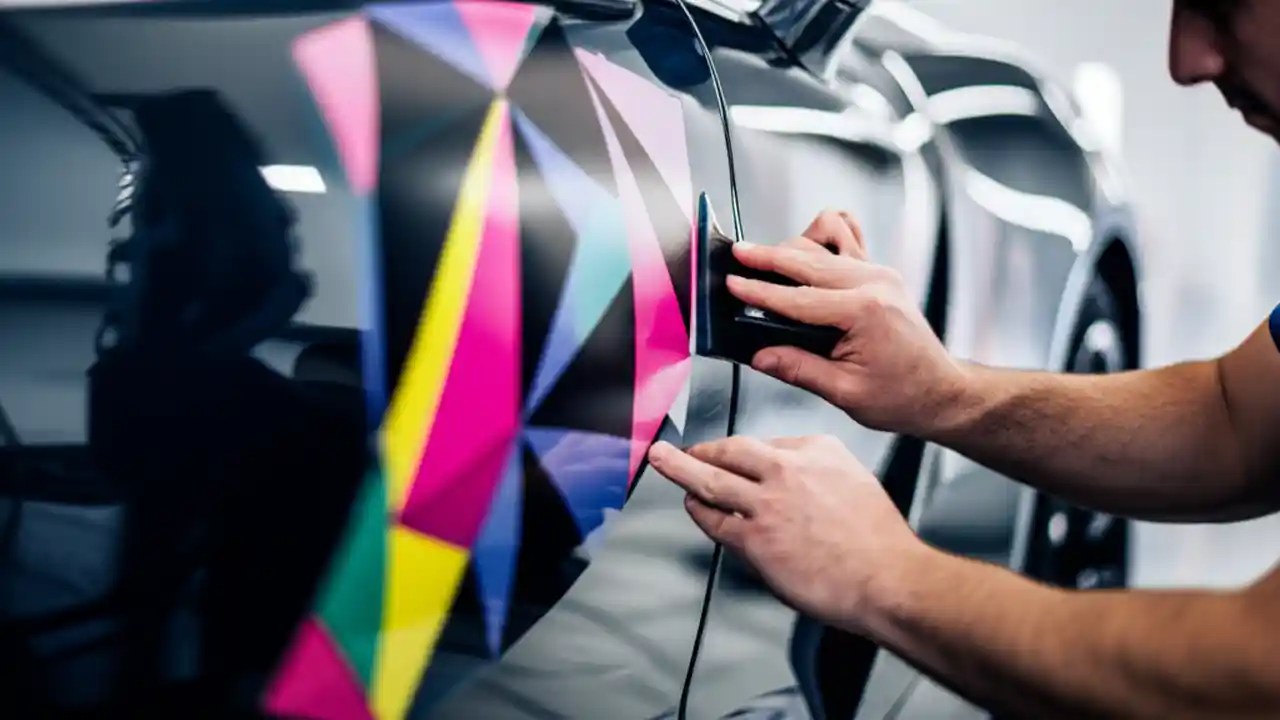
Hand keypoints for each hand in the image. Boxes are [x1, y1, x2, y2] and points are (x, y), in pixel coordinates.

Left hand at [648, 435, 919, 629]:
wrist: (887, 577)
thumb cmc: (876, 541)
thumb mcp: (853, 482)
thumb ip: (817, 474)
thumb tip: (788, 481)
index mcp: (817, 450)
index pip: (768, 443)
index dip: (747, 456)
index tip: (736, 459)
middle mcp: (789, 469)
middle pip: (731, 450)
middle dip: (703, 449)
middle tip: (683, 449)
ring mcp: (768, 502)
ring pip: (710, 478)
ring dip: (679, 467)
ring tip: (661, 459)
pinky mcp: (755, 537)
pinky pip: (714, 519)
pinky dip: (697, 510)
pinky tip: (691, 506)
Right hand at [730, 210, 969, 437]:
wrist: (939, 390)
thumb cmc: (902, 395)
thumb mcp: (845, 392)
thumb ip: (799, 369)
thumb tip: (760, 356)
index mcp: (864, 312)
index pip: (798, 298)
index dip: (760, 291)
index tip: (733, 283)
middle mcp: (873, 283)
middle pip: (806, 260)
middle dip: (767, 257)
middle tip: (737, 255)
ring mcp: (879, 273)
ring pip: (823, 244)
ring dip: (791, 249)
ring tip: (763, 259)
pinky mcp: (880, 272)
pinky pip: (847, 239)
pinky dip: (823, 239)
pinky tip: (807, 250)